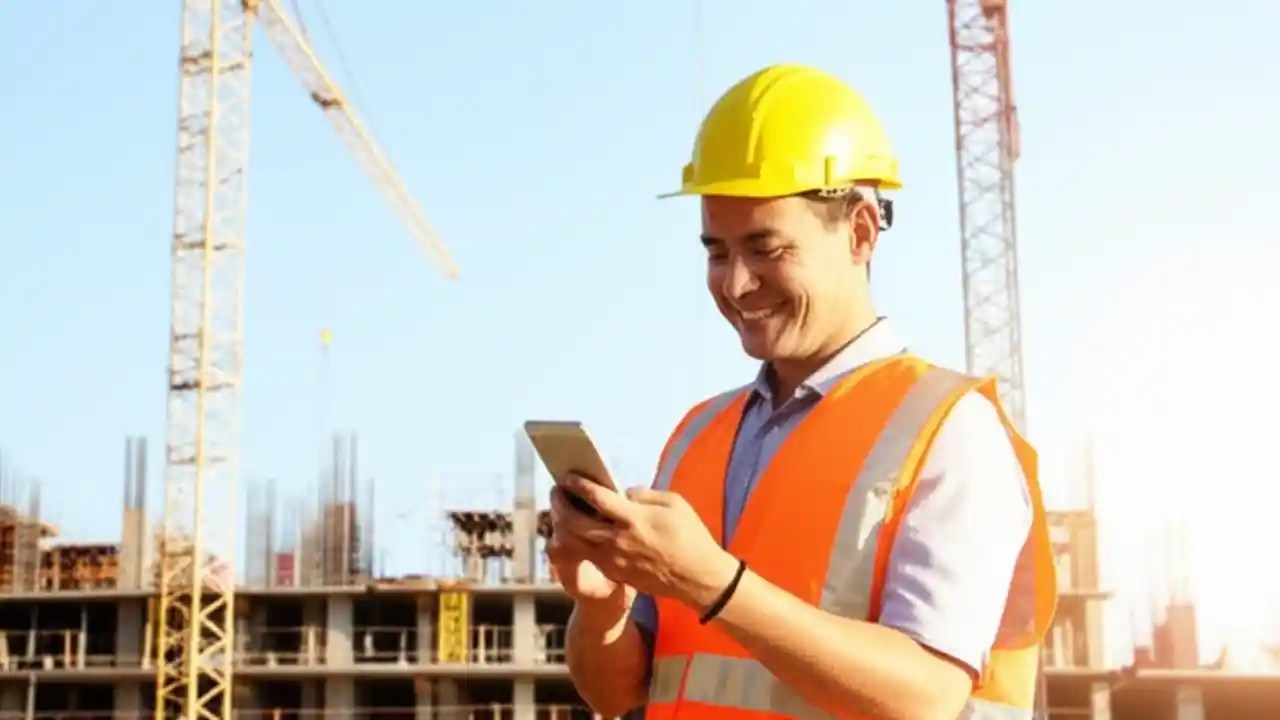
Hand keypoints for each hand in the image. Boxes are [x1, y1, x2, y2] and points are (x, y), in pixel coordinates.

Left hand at [551, 473, 739, 611]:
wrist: (698, 578)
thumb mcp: (674, 504)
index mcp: (634, 519)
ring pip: (575, 542)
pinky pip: (589, 555)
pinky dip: (580, 541)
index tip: (567, 476)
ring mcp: (614, 560)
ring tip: (562, 510)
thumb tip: (623, 494)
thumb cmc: (691, 536)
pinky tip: (581, 530)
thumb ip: (643, 495)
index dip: (578, 485)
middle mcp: (618, 541)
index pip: (596, 497)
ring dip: (564, 524)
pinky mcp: (615, 573)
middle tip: (556, 492)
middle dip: (560, 504)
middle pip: (574, 522)